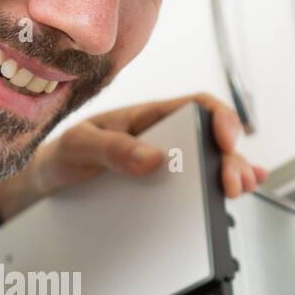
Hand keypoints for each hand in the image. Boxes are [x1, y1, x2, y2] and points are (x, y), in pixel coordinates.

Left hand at [0, 94, 267, 220]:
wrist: (49, 179)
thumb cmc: (64, 153)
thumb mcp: (79, 146)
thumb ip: (112, 149)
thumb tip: (152, 159)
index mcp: (147, 116)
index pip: (196, 105)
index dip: (219, 118)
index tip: (226, 141)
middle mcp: (163, 136)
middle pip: (212, 139)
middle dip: (230, 158)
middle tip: (232, 181)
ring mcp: (166, 161)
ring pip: (211, 161)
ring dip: (233, 172)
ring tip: (238, 189)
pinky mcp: (163, 184)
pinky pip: (198, 180)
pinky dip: (223, 182)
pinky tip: (245, 186)